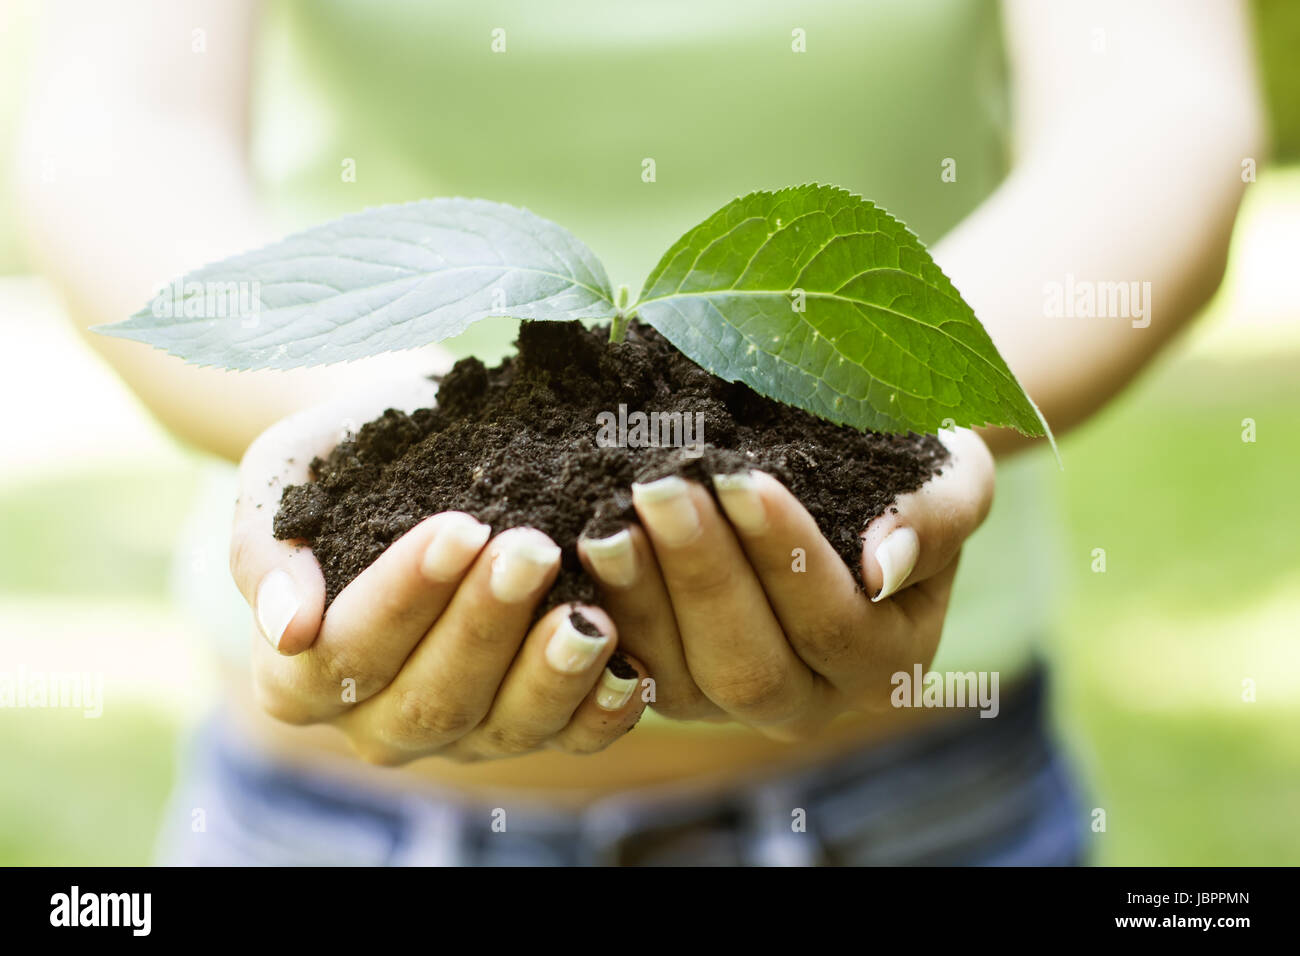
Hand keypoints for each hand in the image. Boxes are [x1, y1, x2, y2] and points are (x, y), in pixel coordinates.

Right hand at [229, 382, 648, 765]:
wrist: (424, 443)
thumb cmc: (348, 455)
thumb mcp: (285, 474)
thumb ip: (264, 549)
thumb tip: (288, 630)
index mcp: (299, 674)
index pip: (346, 653)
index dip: (404, 597)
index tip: (460, 529)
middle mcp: (375, 721)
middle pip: (429, 700)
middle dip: (485, 625)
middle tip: (531, 550)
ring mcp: (459, 731)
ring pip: (503, 729)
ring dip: (549, 674)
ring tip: (586, 614)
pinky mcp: (532, 722)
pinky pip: (570, 736)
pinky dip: (602, 709)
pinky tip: (628, 663)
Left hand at [577, 428, 993, 739]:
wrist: (855, 473)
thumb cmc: (909, 468)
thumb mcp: (952, 477)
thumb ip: (935, 517)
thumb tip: (883, 564)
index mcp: (887, 663)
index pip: (834, 623)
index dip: (787, 557)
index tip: (742, 478)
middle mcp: (813, 701)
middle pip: (750, 667)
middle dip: (701, 577)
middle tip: (658, 490)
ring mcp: (734, 704)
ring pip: (682, 681)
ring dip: (640, 600)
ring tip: (607, 521)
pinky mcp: (674, 686)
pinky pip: (632, 670)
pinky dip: (606, 615)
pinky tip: (579, 552)